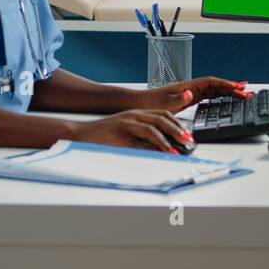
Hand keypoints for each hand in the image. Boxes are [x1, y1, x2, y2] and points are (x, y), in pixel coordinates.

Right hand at [68, 109, 192, 153]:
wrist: (81, 132)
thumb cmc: (104, 133)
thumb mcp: (126, 128)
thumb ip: (142, 134)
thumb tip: (162, 146)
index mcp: (136, 113)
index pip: (163, 114)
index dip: (177, 123)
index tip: (187, 134)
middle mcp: (133, 115)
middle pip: (161, 119)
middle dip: (177, 130)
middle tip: (187, 141)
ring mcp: (126, 124)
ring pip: (151, 128)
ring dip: (166, 140)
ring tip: (175, 150)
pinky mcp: (119, 135)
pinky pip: (138, 143)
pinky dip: (150, 149)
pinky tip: (157, 155)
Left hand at [136, 77, 251, 112]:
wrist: (138, 104)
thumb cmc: (149, 103)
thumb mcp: (164, 103)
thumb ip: (178, 98)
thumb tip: (190, 93)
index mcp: (187, 86)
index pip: (211, 82)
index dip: (226, 84)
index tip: (238, 88)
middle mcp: (191, 88)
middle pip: (216, 85)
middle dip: (232, 88)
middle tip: (247, 93)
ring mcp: (190, 93)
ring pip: (214, 90)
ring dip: (228, 92)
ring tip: (242, 94)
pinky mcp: (188, 99)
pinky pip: (208, 96)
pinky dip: (219, 96)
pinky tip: (225, 98)